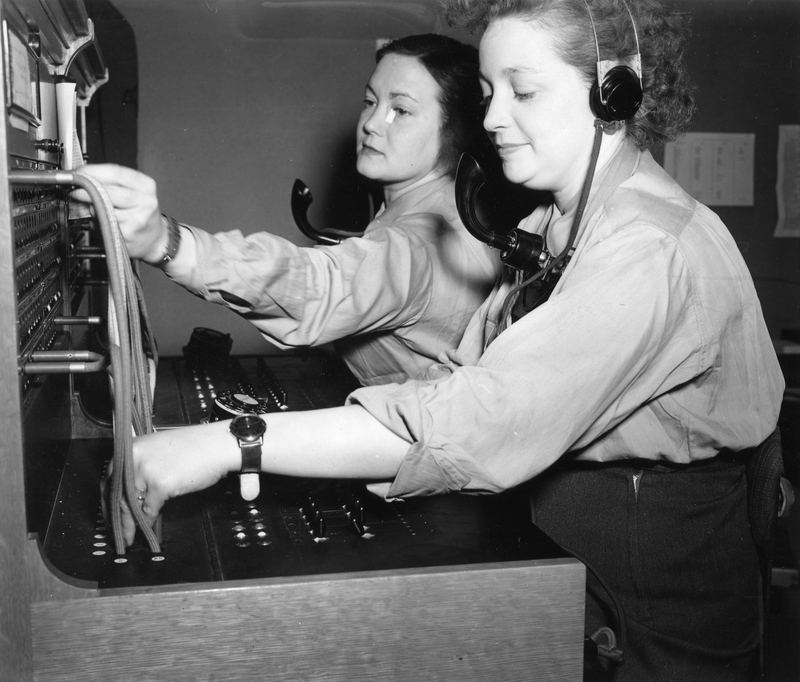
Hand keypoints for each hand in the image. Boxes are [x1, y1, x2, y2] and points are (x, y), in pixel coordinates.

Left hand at [71, 164, 168, 262]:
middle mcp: (145, 201)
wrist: (155, 239)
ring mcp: (136, 219)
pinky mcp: (126, 234)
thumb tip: (83, 177)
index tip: (78, 173)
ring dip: (91, 207)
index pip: (115, 172)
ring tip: (94, 208)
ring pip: (102, 209)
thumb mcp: (134, 191)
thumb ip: (113, 182)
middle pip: (108, 191)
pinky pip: (102, 224)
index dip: (92, 171)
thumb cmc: (141, 212)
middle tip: (75, 190)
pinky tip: (102, 221)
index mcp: (146, 186)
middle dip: (86, 190)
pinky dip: (96, 221)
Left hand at [115, 421, 239, 545]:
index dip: (108, 500)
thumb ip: (141, 467)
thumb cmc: (195, 448)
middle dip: (114, 517)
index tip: (108, 512)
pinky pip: (148, 511)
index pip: (110, 478)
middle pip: (116, 494)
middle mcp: (134, 457)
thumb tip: (131, 492)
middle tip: (114, 531)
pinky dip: (146, 524)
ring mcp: (146, 471)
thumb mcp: (159, 451)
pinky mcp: (160, 485)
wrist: (217, 445)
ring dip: (128, 526)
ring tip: (128, 538)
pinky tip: (146, 531)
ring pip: (129, 506)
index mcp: (132, 448)